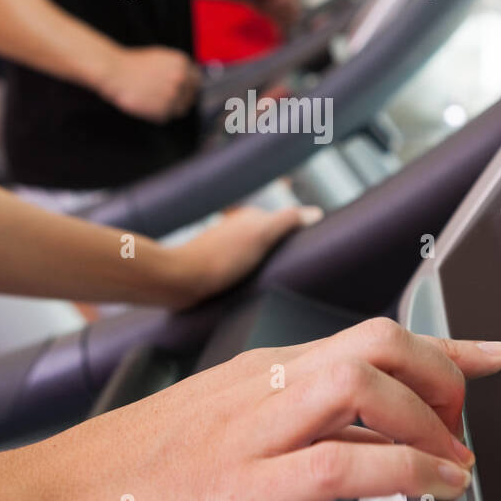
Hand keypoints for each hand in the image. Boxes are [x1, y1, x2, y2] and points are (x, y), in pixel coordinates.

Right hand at [41, 320, 500, 500]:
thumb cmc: (131, 473)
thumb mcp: (223, 430)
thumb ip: (293, 427)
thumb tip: (362, 444)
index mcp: (262, 371)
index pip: (367, 337)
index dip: (440, 346)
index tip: (488, 355)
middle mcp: (265, 385)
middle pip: (378, 344)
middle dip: (441, 376)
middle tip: (463, 423)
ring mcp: (254, 432)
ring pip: (365, 388)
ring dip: (429, 423)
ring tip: (453, 463)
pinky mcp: (244, 486)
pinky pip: (344, 466)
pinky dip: (403, 473)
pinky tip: (430, 490)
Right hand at [99, 46, 201, 120]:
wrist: (116, 73)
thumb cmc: (132, 64)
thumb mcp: (160, 57)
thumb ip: (177, 67)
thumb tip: (187, 78)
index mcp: (182, 64)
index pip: (197, 81)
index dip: (189, 87)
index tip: (185, 91)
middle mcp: (181, 79)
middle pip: (191, 97)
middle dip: (181, 99)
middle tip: (166, 99)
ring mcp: (173, 95)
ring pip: (180, 110)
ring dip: (170, 108)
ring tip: (154, 101)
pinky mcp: (163, 110)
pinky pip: (166, 117)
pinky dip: (157, 114)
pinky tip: (147, 105)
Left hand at [174, 204, 322, 304]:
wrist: (180, 281)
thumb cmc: (220, 258)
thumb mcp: (260, 234)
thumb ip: (286, 221)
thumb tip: (316, 213)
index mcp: (253, 218)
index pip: (289, 222)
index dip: (305, 234)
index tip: (320, 250)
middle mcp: (241, 229)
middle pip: (276, 238)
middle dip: (290, 250)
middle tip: (305, 269)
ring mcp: (229, 248)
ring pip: (262, 255)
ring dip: (273, 264)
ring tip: (286, 281)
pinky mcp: (221, 267)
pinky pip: (248, 269)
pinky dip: (257, 275)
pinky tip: (261, 287)